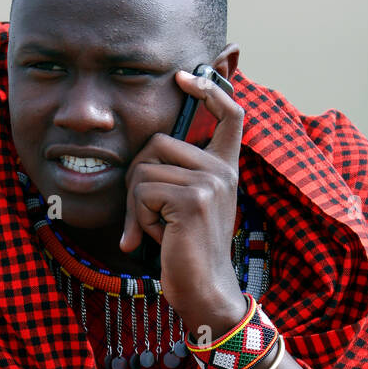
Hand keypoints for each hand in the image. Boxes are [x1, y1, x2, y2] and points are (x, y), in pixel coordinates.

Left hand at [119, 70, 245, 336]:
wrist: (204, 291)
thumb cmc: (186, 254)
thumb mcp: (183, 208)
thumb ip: (174, 178)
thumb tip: (142, 157)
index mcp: (225, 168)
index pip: (230, 113)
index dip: (208, 89)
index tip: (182, 77)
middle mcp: (221, 170)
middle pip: (155, 144)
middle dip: (137, 180)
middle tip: (147, 218)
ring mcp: (209, 182)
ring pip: (143, 171)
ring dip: (137, 207)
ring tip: (158, 231)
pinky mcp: (193, 199)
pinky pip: (143, 192)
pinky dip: (140, 219)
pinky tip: (158, 239)